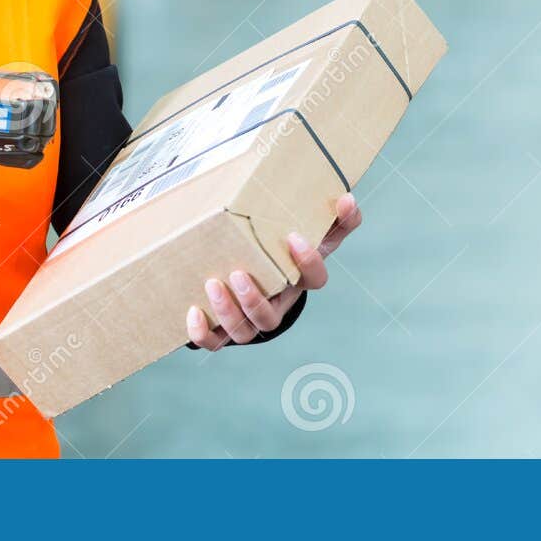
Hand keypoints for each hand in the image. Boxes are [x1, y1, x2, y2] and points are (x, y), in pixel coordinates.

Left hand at [185, 193, 361, 349]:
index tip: (294, 236)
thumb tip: (347, 199)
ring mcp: (250, 320)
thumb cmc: (287, 249)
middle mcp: (276, 306)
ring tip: (212, 284)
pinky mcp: (224, 328)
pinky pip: (215, 341)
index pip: (315, 280)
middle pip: (271, 318)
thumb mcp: (314, 231)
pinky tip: (193, 312)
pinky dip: (204, 334)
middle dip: (254, 300)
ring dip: (228, 313)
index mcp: (298, 281)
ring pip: (243, 332)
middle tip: (238, 273)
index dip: (308, 263)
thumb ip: (336, 218)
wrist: (262, 272)